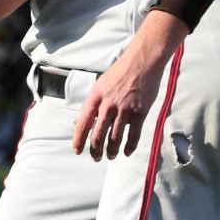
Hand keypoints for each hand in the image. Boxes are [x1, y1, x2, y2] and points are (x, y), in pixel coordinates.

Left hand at [72, 14, 183, 161]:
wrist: (142, 61)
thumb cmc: (119, 73)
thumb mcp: (100, 86)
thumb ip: (91, 105)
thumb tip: (78, 122)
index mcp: (95, 97)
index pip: (83, 123)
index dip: (78, 140)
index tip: (77, 150)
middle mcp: (108, 105)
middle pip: (98, 135)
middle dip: (95, 151)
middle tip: (96, 158)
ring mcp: (125, 109)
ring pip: (115, 138)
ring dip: (112, 151)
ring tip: (111, 156)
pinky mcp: (140, 112)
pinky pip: (133, 135)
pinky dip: (129, 147)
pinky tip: (126, 152)